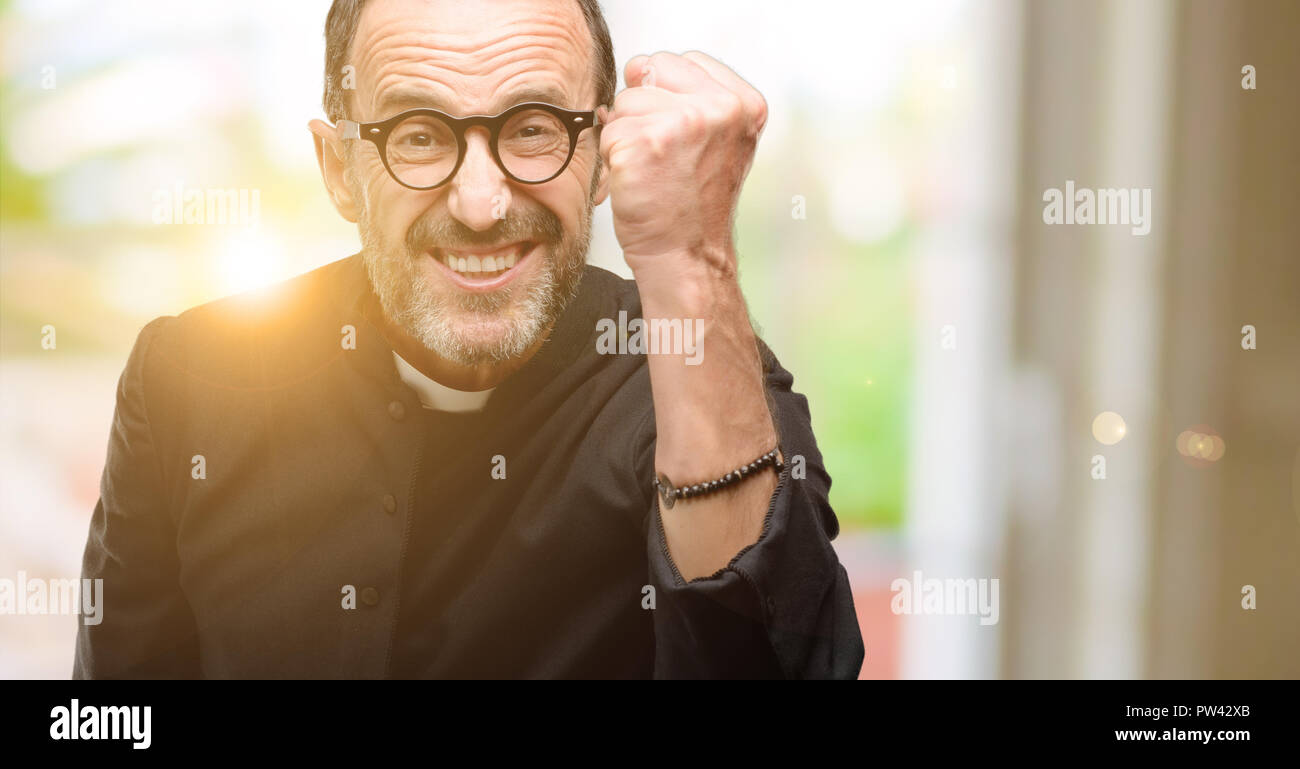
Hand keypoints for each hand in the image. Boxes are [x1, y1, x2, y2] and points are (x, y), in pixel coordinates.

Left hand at [599, 51, 767, 275]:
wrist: (688, 256)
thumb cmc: (696, 208)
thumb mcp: (718, 143)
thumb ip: (694, 100)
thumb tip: (639, 70)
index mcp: (744, 104)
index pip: (681, 60)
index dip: (665, 92)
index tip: (676, 133)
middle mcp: (720, 109)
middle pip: (649, 71)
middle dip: (643, 108)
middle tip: (663, 155)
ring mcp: (683, 124)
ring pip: (624, 101)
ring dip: (627, 135)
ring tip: (652, 170)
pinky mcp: (646, 142)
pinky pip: (608, 131)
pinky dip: (613, 158)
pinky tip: (639, 180)